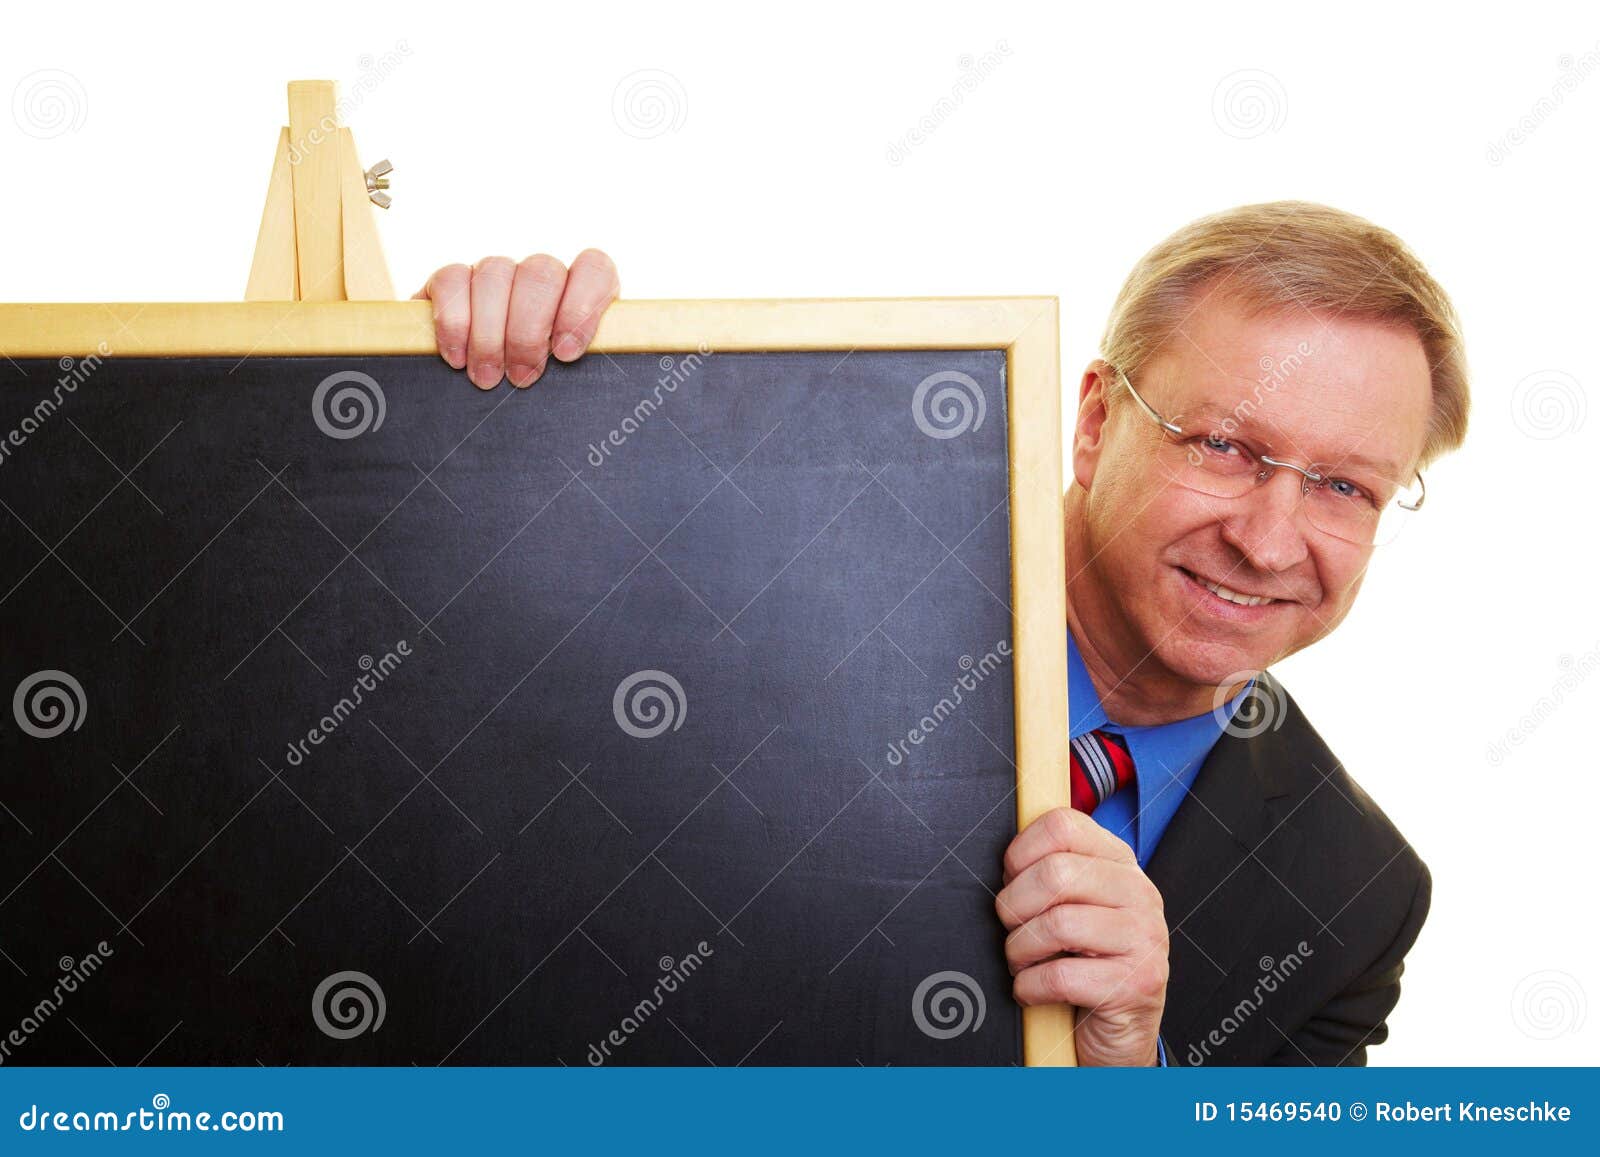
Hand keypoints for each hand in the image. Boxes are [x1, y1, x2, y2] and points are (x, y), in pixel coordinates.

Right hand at [413, 249, 620, 388]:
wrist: (482, 392)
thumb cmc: (540, 385)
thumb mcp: (568, 377)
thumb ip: (579, 363)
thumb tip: (574, 363)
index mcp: (581, 290)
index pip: (594, 269)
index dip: (580, 307)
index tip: (566, 353)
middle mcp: (540, 274)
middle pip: (540, 273)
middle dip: (528, 332)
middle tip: (521, 378)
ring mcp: (497, 272)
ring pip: (495, 275)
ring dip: (489, 334)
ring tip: (488, 377)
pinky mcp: (454, 280)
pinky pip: (450, 280)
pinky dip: (453, 323)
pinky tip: (457, 358)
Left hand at [996, 806, 1168, 1065]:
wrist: (1120, 1035)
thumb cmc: (1085, 965)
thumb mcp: (1074, 907)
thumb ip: (1049, 873)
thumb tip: (1002, 862)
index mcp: (1120, 864)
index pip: (1063, 825)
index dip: (1021, 852)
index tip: (1011, 881)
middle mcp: (1140, 894)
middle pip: (1056, 873)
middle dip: (1014, 906)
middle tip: (1011, 929)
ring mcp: (1144, 938)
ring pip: (1057, 924)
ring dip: (1020, 950)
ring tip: (1021, 963)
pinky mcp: (1135, 985)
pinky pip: (1060, 976)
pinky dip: (1029, 987)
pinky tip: (1032, 990)